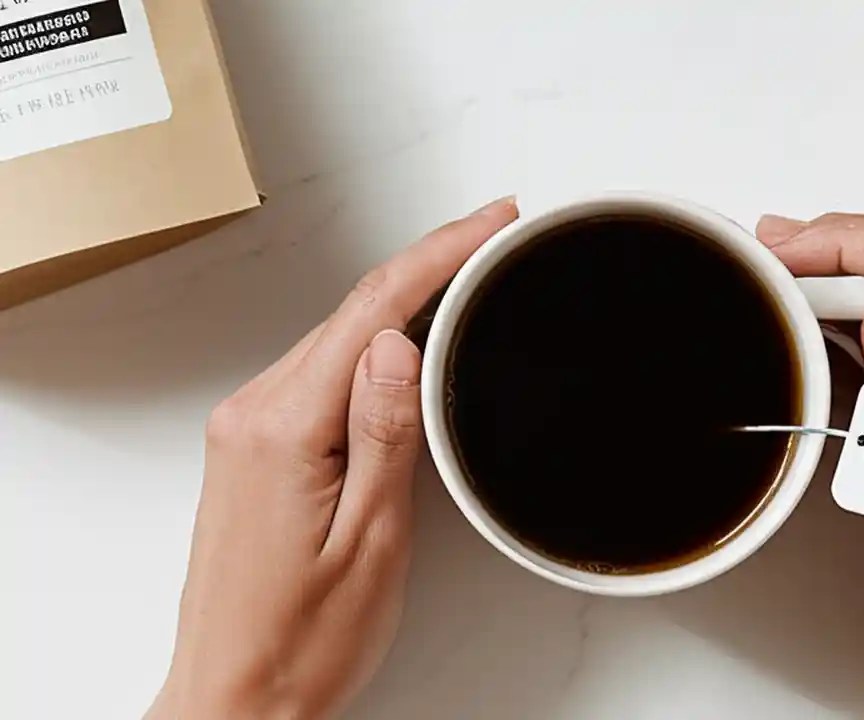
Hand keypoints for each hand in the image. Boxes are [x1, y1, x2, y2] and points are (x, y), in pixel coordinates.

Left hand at [146, 198, 519, 719]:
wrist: (235, 699)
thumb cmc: (302, 641)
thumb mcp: (371, 541)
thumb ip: (384, 433)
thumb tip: (399, 342)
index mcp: (284, 430)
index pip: (372, 312)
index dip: (439, 254)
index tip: (490, 223)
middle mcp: (253, 416)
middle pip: (352, 313)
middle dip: (428, 266)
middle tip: (495, 240)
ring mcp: (247, 429)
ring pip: (337, 338)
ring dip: (401, 304)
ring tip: (466, 282)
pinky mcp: (253, 447)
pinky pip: (320, 372)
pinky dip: (370, 345)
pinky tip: (407, 345)